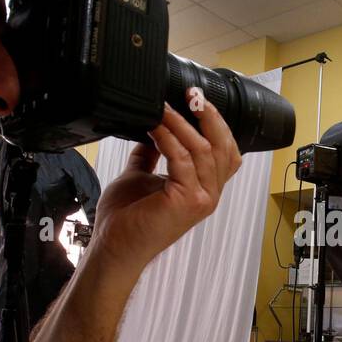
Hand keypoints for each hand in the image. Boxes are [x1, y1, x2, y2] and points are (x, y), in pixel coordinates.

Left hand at [89, 91, 241, 271]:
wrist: (114, 247)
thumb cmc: (127, 219)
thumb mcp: (141, 175)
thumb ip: (152, 153)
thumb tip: (154, 127)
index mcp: (204, 188)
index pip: (227, 152)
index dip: (217, 124)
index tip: (197, 100)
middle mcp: (209, 194)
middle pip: (224, 147)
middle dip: (209, 116)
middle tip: (190, 95)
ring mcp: (201, 198)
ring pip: (203, 149)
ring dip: (181, 124)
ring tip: (163, 109)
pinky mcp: (187, 200)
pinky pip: (182, 158)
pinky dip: (168, 137)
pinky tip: (154, 127)